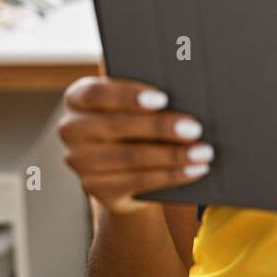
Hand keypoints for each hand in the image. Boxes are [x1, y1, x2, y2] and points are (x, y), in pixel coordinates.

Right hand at [58, 76, 211, 214]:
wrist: (123, 164)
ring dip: (173, 156)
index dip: (128, 96)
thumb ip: (146, 94)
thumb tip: (185, 86)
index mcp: (77, 97)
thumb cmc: (135, 118)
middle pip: (117, 127)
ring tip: (204, 152)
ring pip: (131, 157)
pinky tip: (195, 169)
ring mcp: (81, 163)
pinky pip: (139, 181)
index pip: (97, 93)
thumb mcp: (133, 103)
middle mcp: (72, 130)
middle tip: (194, 128)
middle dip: (160, 127)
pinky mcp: (99, 189)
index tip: (163, 99)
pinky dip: (172, 175)